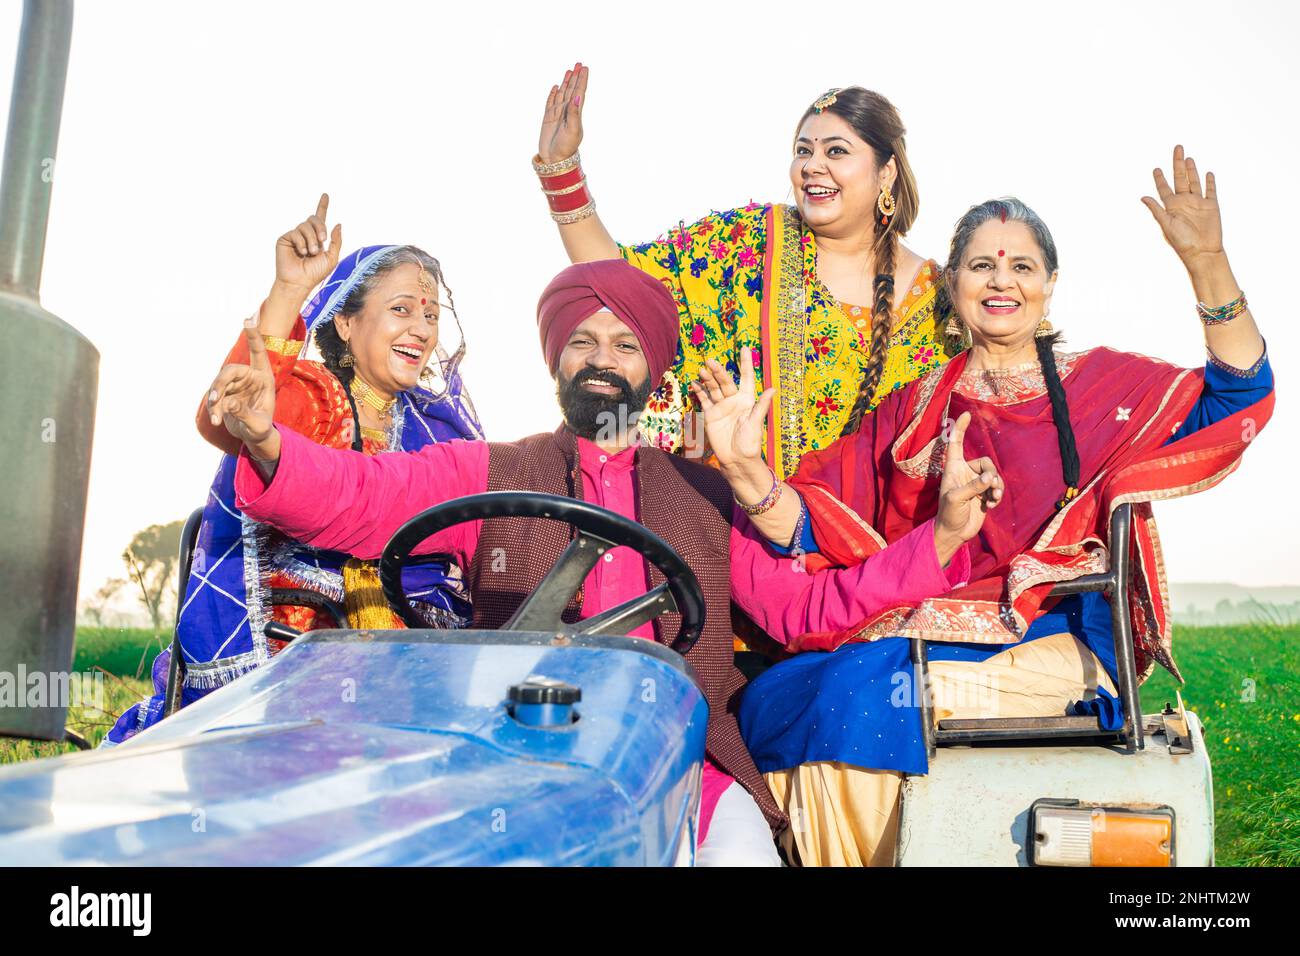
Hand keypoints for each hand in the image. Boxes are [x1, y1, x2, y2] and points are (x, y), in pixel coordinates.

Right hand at [207, 320, 278, 458]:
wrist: (252, 435)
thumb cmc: (261, 428)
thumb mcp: (258, 424)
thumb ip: (245, 413)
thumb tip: (229, 403)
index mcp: (264, 378)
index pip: (259, 353)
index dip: (253, 337)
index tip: (248, 319)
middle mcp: (249, 376)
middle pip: (230, 371)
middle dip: (220, 384)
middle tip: (215, 399)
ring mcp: (235, 383)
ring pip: (218, 384)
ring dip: (215, 400)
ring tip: (216, 418)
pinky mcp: (224, 392)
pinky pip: (214, 396)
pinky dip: (213, 408)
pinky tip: (216, 420)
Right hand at [274, 193, 342, 291]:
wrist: (299, 282)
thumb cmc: (315, 273)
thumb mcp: (331, 258)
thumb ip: (336, 241)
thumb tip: (338, 224)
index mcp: (318, 238)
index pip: (320, 219)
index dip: (322, 206)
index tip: (326, 195)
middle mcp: (306, 235)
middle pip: (314, 219)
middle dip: (320, 228)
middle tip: (322, 240)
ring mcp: (295, 236)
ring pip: (305, 226)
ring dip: (312, 240)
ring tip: (311, 253)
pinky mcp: (285, 239)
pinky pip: (295, 233)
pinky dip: (301, 243)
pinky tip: (301, 253)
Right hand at [538, 62, 587, 163]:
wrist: (554, 159)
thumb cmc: (566, 147)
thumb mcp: (573, 130)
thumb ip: (575, 113)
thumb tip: (578, 96)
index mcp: (575, 113)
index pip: (579, 92)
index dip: (582, 80)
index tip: (585, 68)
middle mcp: (567, 111)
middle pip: (572, 89)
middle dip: (575, 77)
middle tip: (579, 64)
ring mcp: (557, 114)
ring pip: (562, 93)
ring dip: (566, 82)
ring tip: (570, 70)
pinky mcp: (548, 118)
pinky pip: (550, 102)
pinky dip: (553, 94)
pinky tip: (556, 87)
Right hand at [689, 347, 774, 473]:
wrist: (736, 460)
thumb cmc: (750, 442)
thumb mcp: (756, 423)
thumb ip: (761, 405)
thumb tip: (773, 388)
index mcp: (747, 400)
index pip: (747, 377)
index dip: (746, 363)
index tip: (745, 348)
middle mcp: (734, 400)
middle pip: (725, 381)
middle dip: (718, 371)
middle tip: (711, 361)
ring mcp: (721, 407)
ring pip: (713, 388)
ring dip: (708, 379)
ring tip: (702, 370)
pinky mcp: (710, 415)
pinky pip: (704, 400)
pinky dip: (699, 391)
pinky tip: (694, 383)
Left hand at [934, 412, 1002, 562]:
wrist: (955, 533)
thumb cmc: (948, 514)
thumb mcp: (956, 499)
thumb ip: (973, 486)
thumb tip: (990, 477)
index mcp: (953, 469)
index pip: (956, 443)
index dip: (960, 428)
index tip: (966, 414)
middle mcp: (965, 472)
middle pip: (986, 462)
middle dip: (992, 474)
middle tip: (991, 487)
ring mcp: (976, 483)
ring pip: (994, 475)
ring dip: (997, 486)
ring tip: (993, 498)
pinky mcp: (984, 493)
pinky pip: (997, 487)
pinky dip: (997, 495)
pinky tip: (991, 504)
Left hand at [1141, 145, 1223, 269]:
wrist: (1203, 252)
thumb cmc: (1182, 242)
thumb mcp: (1166, 225)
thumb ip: (1156, 210)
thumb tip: (1142, 197)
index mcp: (1171, 206)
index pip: (1164, 188)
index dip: (1160, 178)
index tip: (1156, 168)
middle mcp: (1184, 202)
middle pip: (1180, 178)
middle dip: (1178, 163)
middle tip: (1177, 147)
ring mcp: (1198, 203)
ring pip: (1194, 181)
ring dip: (1191, 169)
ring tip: (1188, 157)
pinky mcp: (1212, 206)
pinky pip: (1211, 190)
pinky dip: (1209, 182)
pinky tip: (1207, 172)